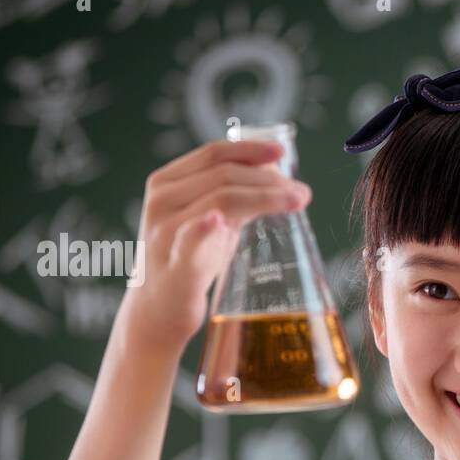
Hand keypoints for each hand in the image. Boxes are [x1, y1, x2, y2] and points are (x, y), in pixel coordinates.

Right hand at [116, 139, 312, 351]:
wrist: (158, 310)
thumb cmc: (188, 260)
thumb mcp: (210, 220)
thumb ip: (235, 197)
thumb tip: (278, 176)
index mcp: (167, 182)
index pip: (213, 154)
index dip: (250, 149)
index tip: (281, 153)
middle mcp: (162, 201)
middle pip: (223, 176)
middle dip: (269, 180)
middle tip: (301, 192)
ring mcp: (164, 233)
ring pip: (220, 200)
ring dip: (265, 198)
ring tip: (296, 202)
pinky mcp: (174, 267)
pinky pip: (187, 242)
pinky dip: (203, 228)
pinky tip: (217, 221)